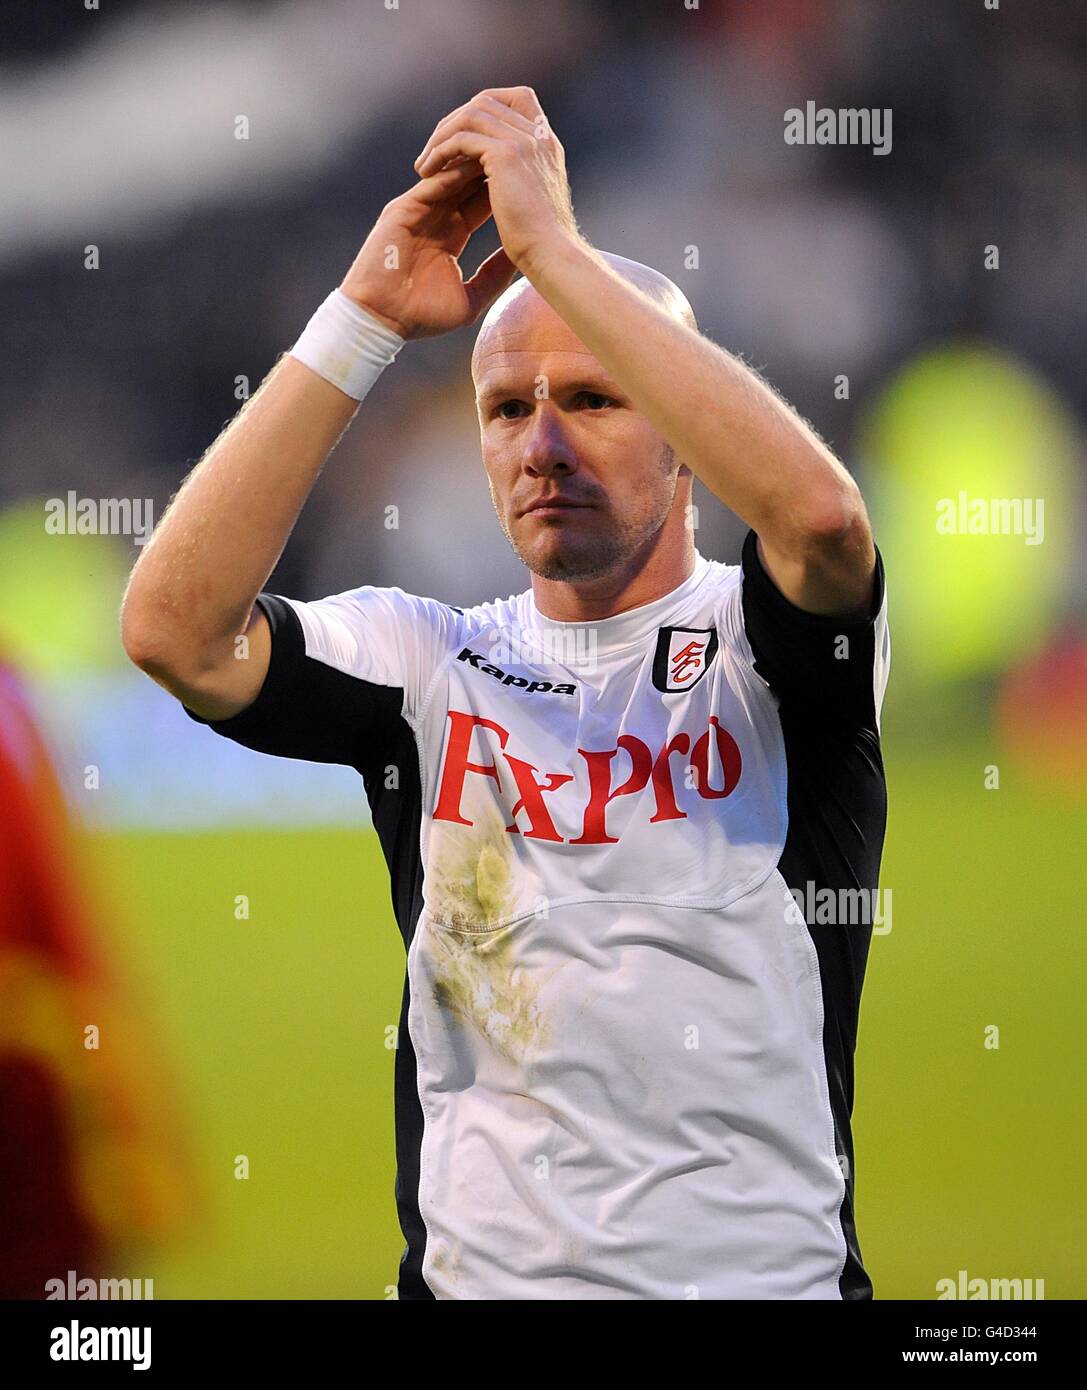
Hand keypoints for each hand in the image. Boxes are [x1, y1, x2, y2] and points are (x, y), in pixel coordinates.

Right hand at [338, 159, 518, 339]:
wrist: (381, 320)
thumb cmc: (420, 316)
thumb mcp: (469, 300)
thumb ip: (493, 278)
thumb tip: (520, 260)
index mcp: (450, 234)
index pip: (479, 203)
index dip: (502, 189)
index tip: (527, 179)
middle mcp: (434, 218)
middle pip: (466, 184)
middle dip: (490, 167)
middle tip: (516, 151)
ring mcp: (417, 212)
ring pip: (449, 178)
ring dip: (472, 163)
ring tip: (498, 148)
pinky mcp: (401, 212)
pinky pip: (428, 188)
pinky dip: (448, 176)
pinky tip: (470, 165)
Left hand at [413, 87, 579, 273]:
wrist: (553, 256)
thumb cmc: (543, 244)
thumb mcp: (534, 202)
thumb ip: (522, 180)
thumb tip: (499, 182)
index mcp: (547, 143)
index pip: (517, 98)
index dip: (487, 107)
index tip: (462, 136)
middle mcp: (538, 135)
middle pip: (488, 101)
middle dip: (454, 122)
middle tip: (433, 150)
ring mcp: (524, 140)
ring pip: (471, 115)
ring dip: (441, 136)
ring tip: (424, 165)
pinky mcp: (507, 154)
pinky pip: (461, 139)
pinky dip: (440, 152)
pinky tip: (427, 173)